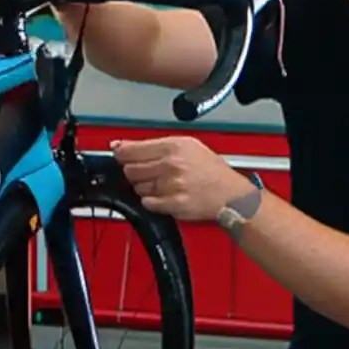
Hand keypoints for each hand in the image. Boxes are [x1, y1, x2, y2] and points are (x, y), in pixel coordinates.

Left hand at [112, 136, 255, 220]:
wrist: (230, 194)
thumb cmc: (211, 170)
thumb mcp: (187, 146)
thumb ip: (155, 145)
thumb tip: (124, 145)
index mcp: (173, 146)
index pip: (132, 150)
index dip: (121, 154)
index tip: (118, 154)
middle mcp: (170, 164)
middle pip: (131, 170)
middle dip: (134, 171)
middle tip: (145, 172)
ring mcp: (171, 185)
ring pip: (137, 187)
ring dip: (144, 187)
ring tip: (161, 184)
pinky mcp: (173, 204)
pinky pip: (147, 203)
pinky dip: (151, 201)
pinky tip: (163, 195)